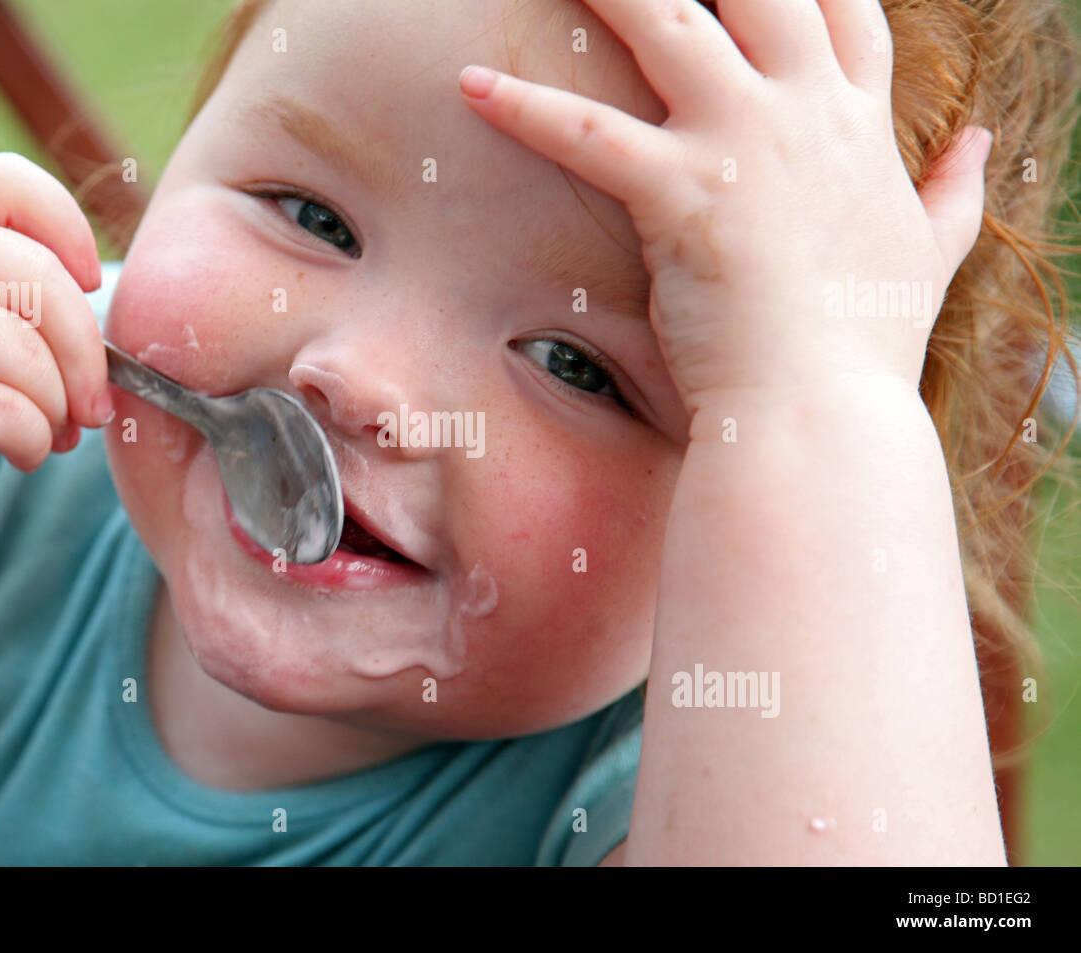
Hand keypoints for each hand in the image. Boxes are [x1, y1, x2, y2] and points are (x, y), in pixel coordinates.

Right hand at [0, 152, 108, 524]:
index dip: (68, 226)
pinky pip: (0, 412)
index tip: (90, 284)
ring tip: (50, 436)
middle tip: (93, 402)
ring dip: (58, 409)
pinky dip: (31, 440)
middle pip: (39, 278)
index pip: (4, 181)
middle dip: (86, 352)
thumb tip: (88, 314)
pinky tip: (21, 452)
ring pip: (25, 355)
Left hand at [459, 0, 991, 412]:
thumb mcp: (929, 256)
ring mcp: (743, 146)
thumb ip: (952, 193)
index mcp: (856, 126)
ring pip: (669, 24)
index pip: (841, 13)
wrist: (822, 410)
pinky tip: (472, 85)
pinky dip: (524, 107)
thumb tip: (982, 143)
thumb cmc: (866, 346)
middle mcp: (804, 115)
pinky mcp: (680, 193)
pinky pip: (588, 132)